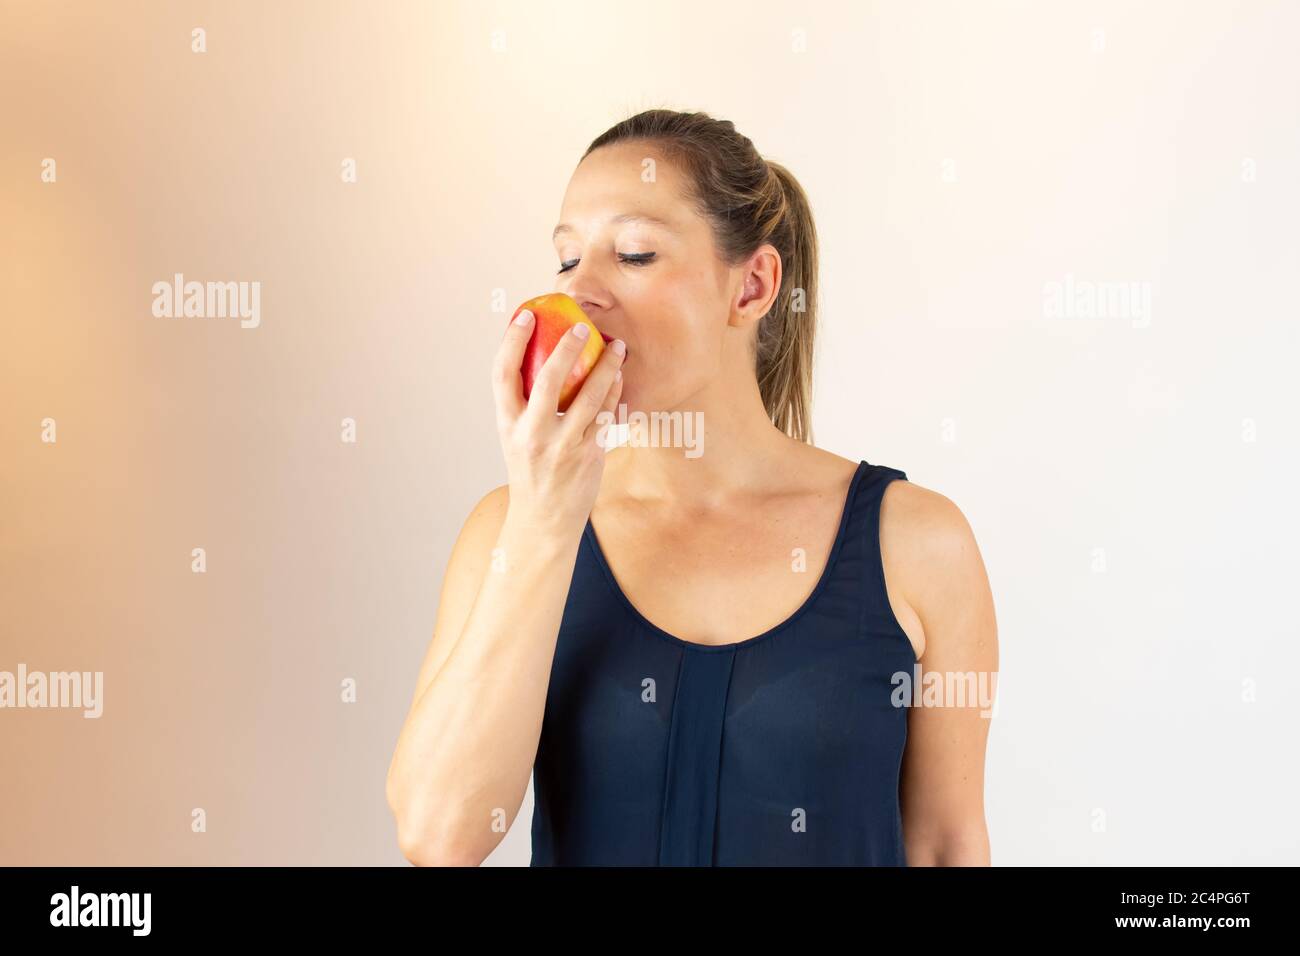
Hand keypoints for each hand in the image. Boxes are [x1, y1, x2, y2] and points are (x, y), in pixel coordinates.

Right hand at [492, 310, 625, 539]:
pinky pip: (607, 416)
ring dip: (606, 366)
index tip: (525, 316)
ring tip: (616, 347)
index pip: (503, 374)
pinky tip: (619, 377)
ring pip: (589, 396)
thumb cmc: (530, 471)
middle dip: (567, 346)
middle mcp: (532, 434)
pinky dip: (615, 392)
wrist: (544, 521)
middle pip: (549, 379)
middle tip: (582, 326)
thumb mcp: (515, 437)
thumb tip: (539, 358)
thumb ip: (523, 404)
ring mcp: (562, 446)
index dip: (512, 341)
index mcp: (507, 425)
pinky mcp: (589, 456)